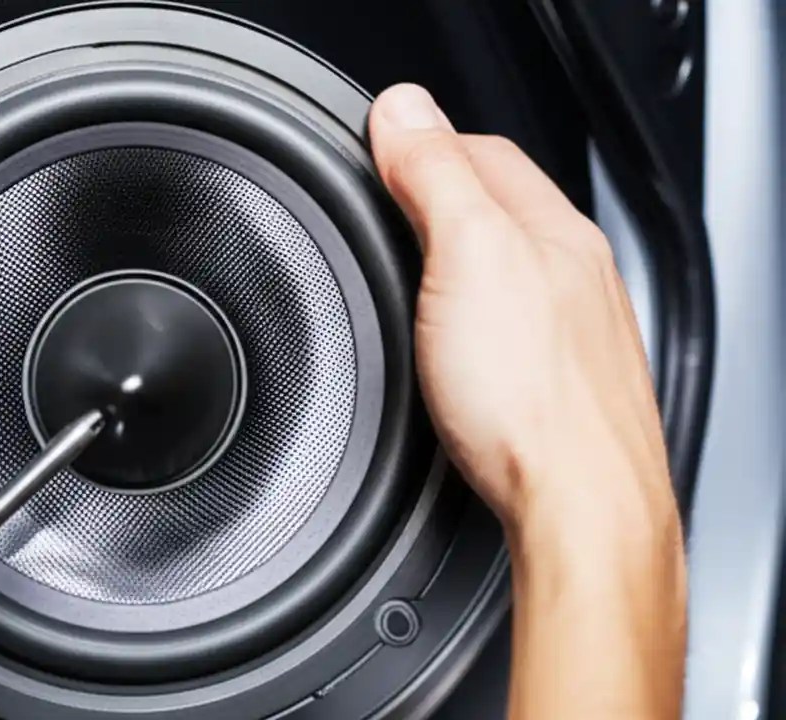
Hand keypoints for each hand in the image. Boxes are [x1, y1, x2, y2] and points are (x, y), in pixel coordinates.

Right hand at [369, 84, 683, 718]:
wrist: (581, 509)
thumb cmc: (532, 400)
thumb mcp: (466, 260)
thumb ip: (434, 178)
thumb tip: (402, 110)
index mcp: (553, 232)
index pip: (482, 151)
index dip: (422, 143)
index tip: (375, 149)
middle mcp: (574, 276)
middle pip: (498, 207)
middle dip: (439, 196)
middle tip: (381, 201)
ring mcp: (571, 333)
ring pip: (508, 268)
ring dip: (457, 255)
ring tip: (409, 260)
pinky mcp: (558, 386)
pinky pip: (513, 324)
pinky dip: (475, 313)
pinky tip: (454, 338)